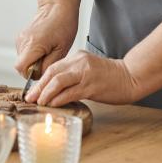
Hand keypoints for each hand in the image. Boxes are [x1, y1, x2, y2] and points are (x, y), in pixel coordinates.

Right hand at [15, 3, 78, 77]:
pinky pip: (23, 52)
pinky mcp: (21, 36)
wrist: (58, 6)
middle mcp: (23, 40)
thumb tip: (41, 75)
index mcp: (33, 44)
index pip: (20, 67)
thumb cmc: (63, 24)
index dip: (30, 74)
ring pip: (21, 59)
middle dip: (32, 68)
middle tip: (47, 61)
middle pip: (20, 65)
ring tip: (47, 53)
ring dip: (32, 61)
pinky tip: (43, 48)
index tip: (41, 71)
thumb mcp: (62, 49)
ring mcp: (21, 38)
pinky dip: (31, 54)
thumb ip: (49, 65)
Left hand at [25, 50, 140, 106]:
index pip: (53, 68)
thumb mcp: (88, 69)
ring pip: (58, 82)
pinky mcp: (92, 86)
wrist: (131, 76)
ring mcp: (85, 74)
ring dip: (46, 94)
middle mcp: (79, 63)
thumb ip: (73, 75)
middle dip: (39, 87)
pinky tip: (53, 105)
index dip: (40, 80)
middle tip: (30, 98)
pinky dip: (59, 99)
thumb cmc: (110, 77)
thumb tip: (54, 88)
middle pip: (52, 73)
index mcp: (77, 57)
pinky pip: (70, 93)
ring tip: (39, 103)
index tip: (33, 91)